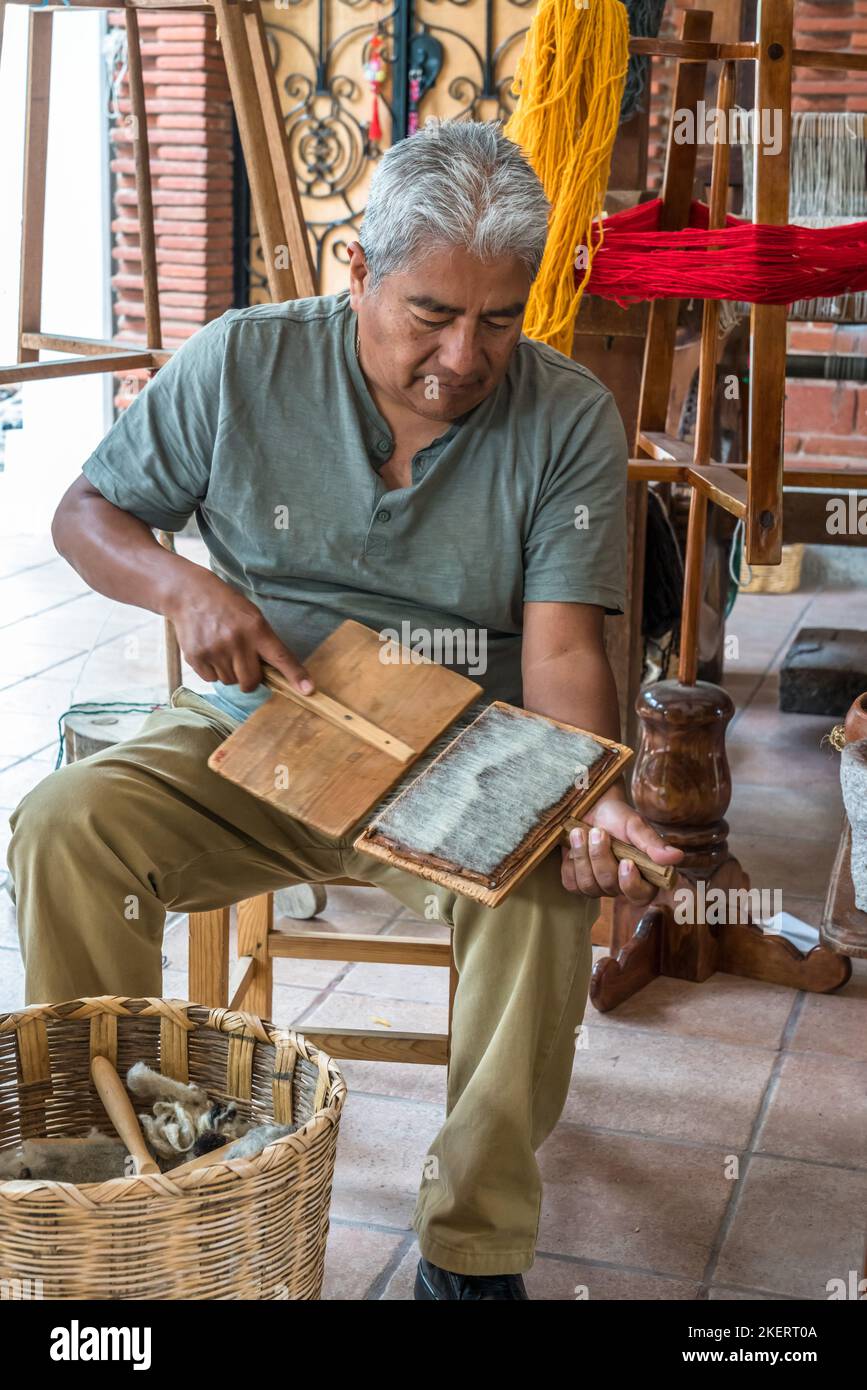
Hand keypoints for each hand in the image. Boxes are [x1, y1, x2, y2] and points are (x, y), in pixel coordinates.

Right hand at [166, 572, 313, 693]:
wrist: (189, 593)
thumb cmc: (227, 606)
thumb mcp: (251, 616)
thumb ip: (263, 642)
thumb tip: (272, 673)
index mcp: (256, 628)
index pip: (280, 656)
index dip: (295, 675)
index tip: (308, 690)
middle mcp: (236, 641)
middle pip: (251, 681)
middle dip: (250, 678)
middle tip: (243, 662)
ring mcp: (215, 650)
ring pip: (230, 682)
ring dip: (229, 672)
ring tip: (222, 649)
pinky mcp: (196, 657)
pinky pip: (211, 679)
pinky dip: (212, 671)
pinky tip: (209, 650)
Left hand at [560, 790, 682, 905]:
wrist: (591, 806)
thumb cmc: (618, 816)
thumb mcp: (636, 826)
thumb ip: (653, 844)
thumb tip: (677, 857)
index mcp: (643, 877)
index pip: (641, 896)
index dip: (631, 884)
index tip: (627, 862)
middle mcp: (620, 886)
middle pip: (609, 886)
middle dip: (601, 857)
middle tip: (598, 831)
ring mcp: (597, 886)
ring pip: (588, 885)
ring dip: (584, 856)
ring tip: (581, 832)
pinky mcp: (576, 882)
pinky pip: (571, 882)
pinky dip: (571, 860)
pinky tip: (575, 842)